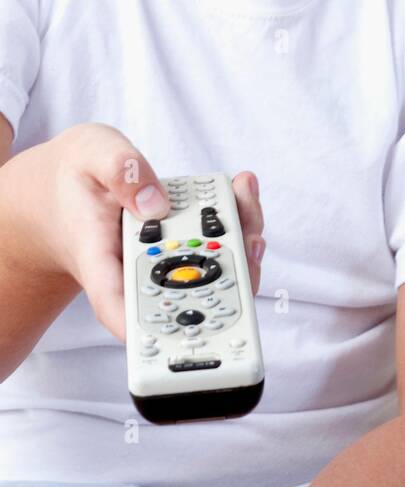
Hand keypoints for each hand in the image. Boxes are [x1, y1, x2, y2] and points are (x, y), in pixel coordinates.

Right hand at [16, 124, 264, 342]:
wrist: (72, 181)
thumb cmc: (78, 173)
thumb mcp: (92, 154)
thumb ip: (121, 172)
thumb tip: (157, 205)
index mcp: (99, 259)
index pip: (118, 305)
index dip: (150, 328)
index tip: (181, 332)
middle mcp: (133, 271)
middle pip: (180, 298)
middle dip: (224, 282)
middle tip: (250, 238)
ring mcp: (159, 265)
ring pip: (207, 278)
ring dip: (239, 248)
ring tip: (247, 198)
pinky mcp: (178, 251)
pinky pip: (213, 251)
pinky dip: (234, 227)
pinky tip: (243, 194)